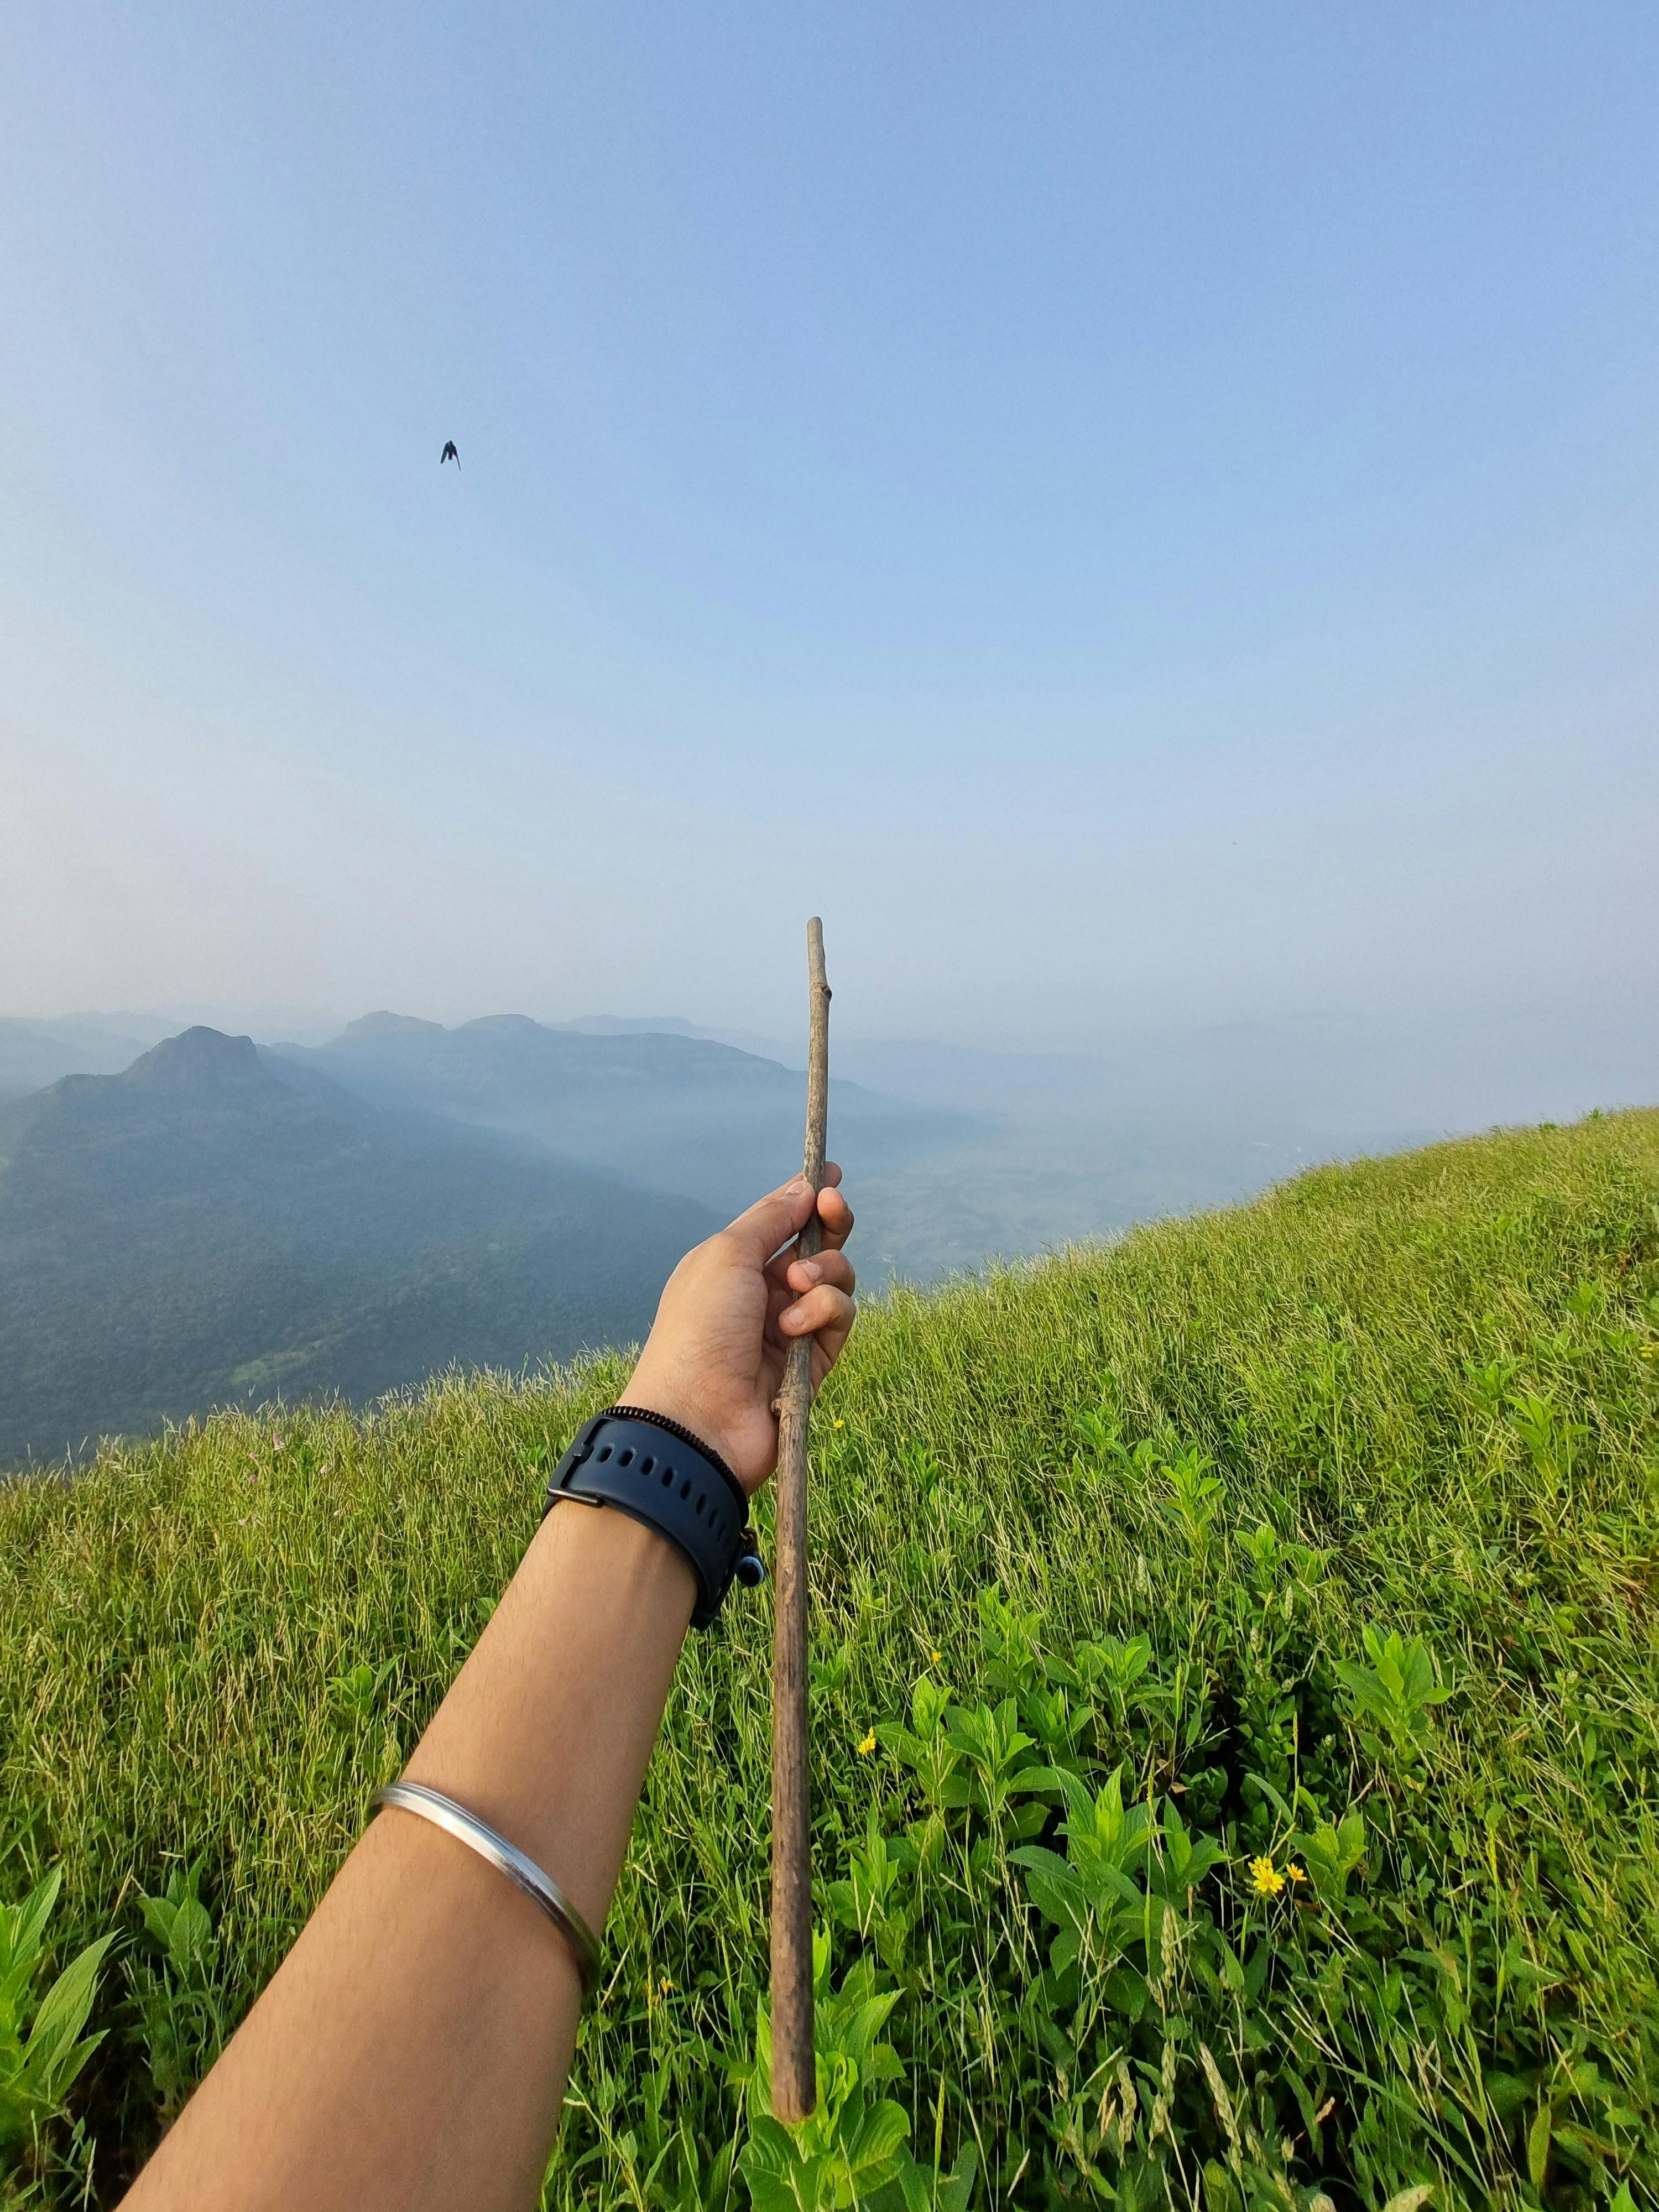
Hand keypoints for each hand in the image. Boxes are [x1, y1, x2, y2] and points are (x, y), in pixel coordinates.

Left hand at [624, 1168, 855, 1494]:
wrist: (699, 1417)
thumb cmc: (699, 1328)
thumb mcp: (727, 1254)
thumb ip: (772, 1218)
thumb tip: (805, 1187)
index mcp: (731, 1266)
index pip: (778, 1222)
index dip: (806, 1198)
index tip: (834, 1176)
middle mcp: (761, 1294)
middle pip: (815, 1247)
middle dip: (829, 1226)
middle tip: (833, 1210)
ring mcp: (789, 1328)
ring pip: (835, 1281)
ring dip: (824, 1274)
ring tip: (797, 1288)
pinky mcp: (814, 1361)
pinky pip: (840, 1318)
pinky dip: (825, 1313)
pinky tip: (795, 1329)